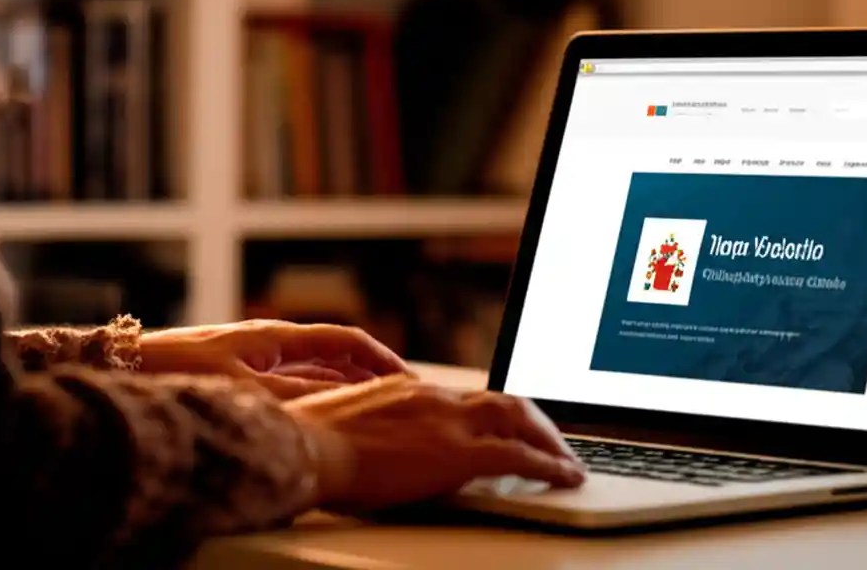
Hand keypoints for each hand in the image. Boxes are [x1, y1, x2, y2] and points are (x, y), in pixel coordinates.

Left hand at [139, 319, 411, 397]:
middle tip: (400, 401)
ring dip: (344, 390)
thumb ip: (294, 395)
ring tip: (372, 413)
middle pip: (334, 358)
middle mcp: (269, 344)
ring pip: (313, 373)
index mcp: (276, 337)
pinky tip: (320, 420)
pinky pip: (289, 386)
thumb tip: (343, 401)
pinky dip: (315, 400)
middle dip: (370, 377)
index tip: (408, 378)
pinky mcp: (236, 377)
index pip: (346, 341)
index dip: (381, 359)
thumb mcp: (244, 390)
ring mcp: (253, 360)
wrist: (122, 364)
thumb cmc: (178, 371)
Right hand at [285, 375, 585, 510]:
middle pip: (503, 400)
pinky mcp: (456, 452)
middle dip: (534, 422)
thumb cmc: (308, 444)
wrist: (301, 449)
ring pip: (519, 419)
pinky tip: (564, 476)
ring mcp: (447, 421)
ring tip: (565, 460)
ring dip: (548, 439)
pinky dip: (549, 465)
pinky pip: (518, 455)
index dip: (496, 412)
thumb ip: (373, 427)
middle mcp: (434, 397)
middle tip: (552, 443)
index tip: (508, 426)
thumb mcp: (344, 424)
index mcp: (408, 390)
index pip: (467, 396)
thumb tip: (376, 444)